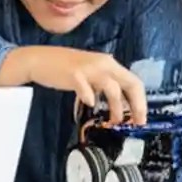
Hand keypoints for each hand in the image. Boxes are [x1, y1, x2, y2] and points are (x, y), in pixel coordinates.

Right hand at [0, 47, 147, 123]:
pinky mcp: (74, 74)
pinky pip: (86, 88)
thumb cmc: (65, 69)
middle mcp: (103, 63)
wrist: (40, 59)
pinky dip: (90, 97)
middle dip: (137, 106)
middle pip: (130, 83)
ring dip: (116, 108)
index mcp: (108, 64)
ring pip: (113, 88)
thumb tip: (119, 104)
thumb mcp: (90, 74)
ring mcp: (89, 68)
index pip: (134, 81)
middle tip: (136, 122)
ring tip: (113, 120)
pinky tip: (90, 103)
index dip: (141, 101)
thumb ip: (104, 85)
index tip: (140, 118)